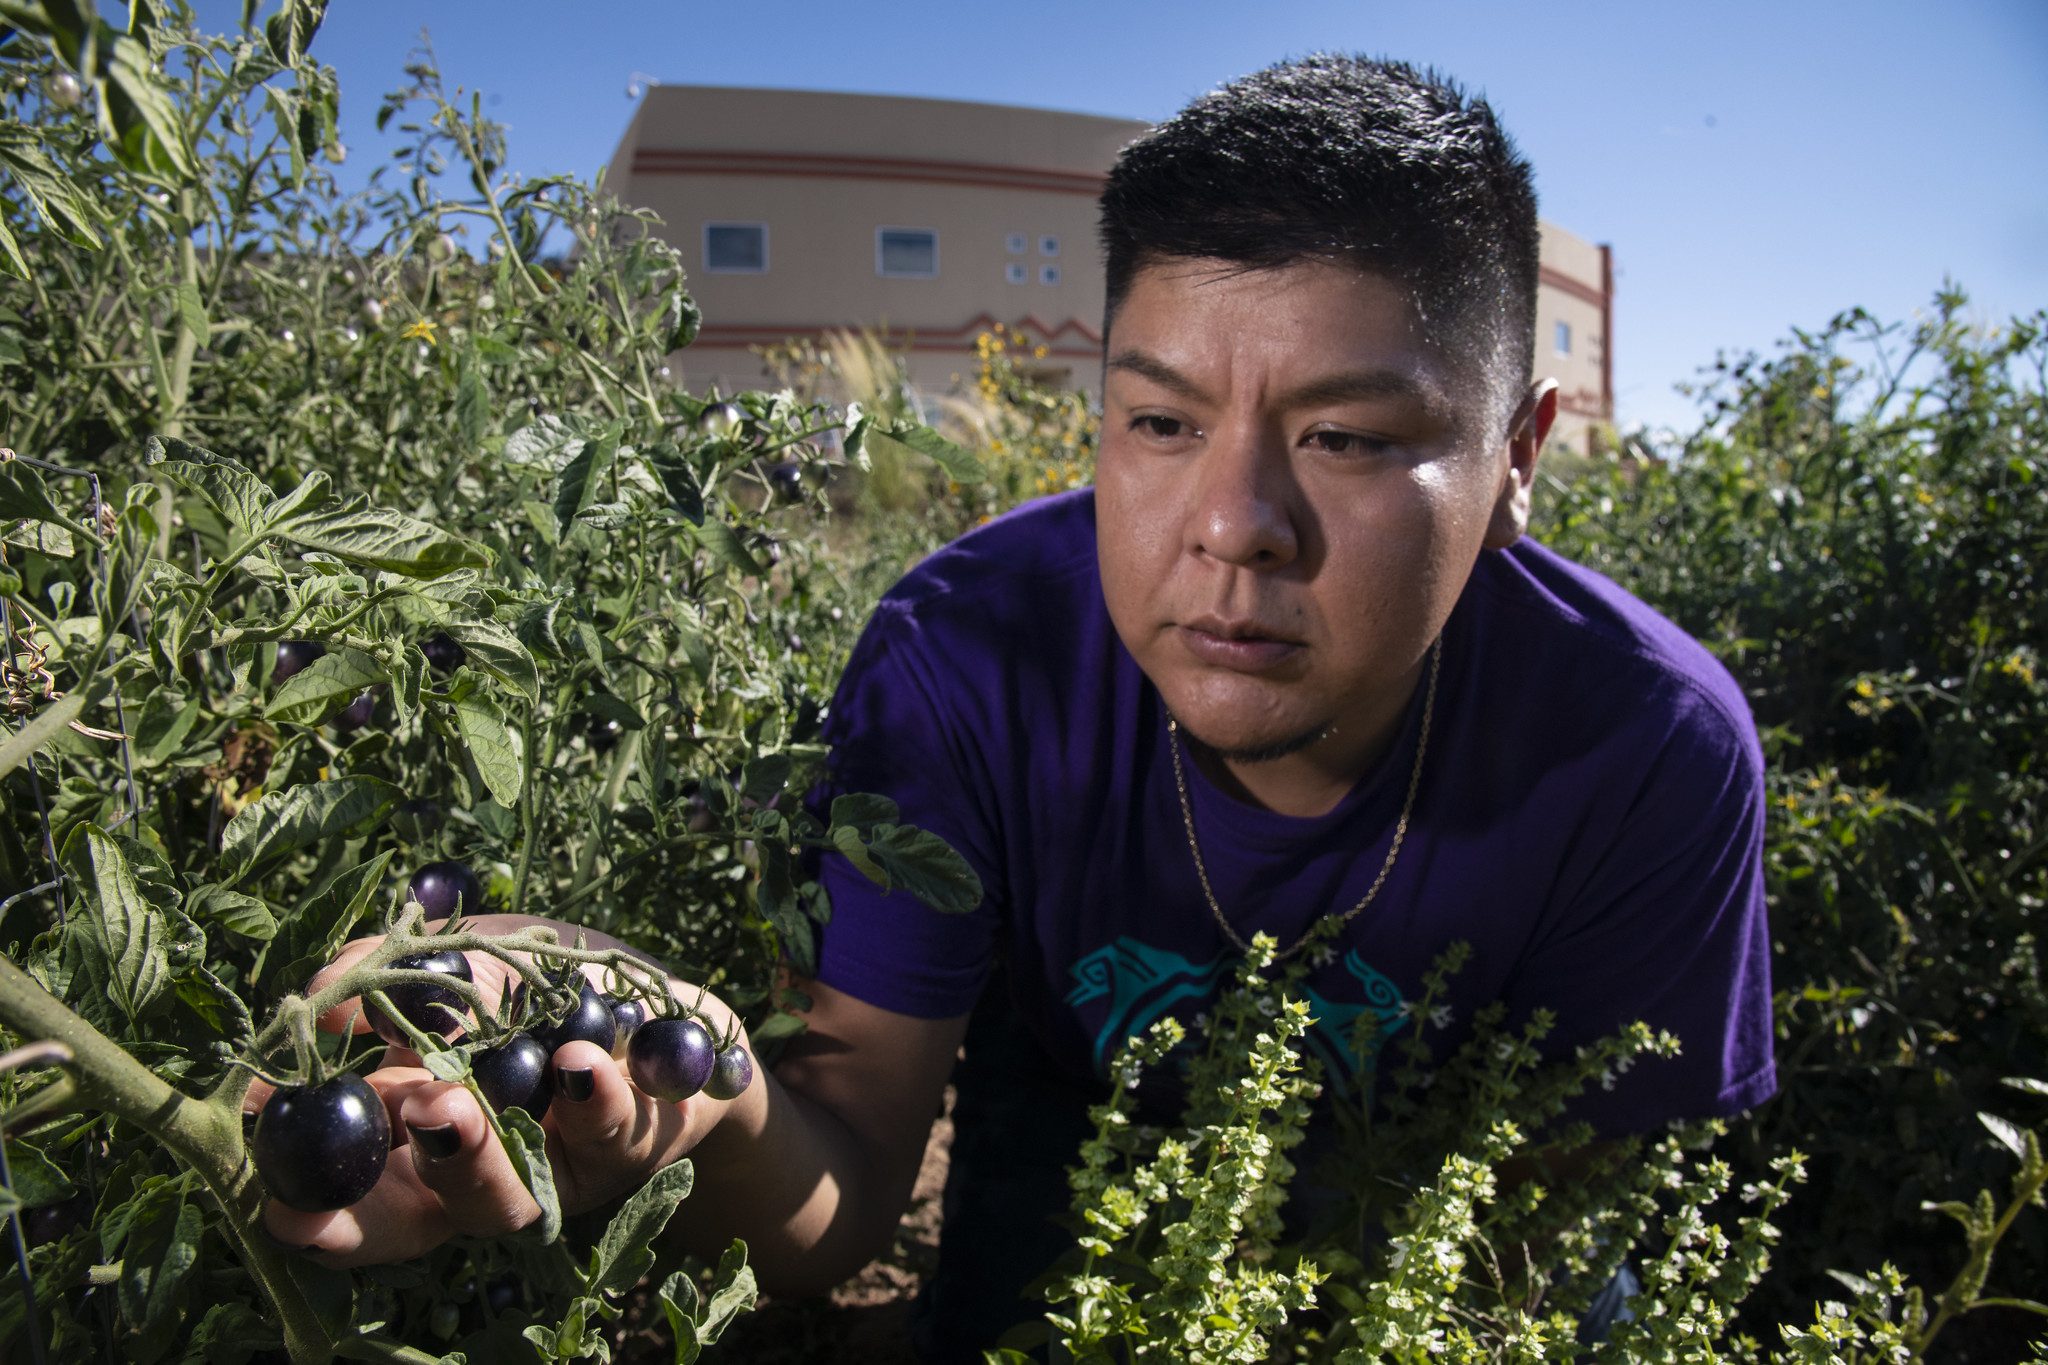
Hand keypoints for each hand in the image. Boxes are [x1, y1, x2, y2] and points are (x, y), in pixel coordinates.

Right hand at [245, 915, 756, 1266]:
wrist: (661, 1000)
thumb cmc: (537, 984)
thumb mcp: (458, 960)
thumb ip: (387, 977)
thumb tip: (324, 1002)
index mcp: (415, 1143)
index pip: (356, 1200)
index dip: (321, 1218)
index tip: (286, 1212)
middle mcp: (482, 1174)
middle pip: (428, 1214)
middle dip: (394, 1187)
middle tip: (393, 1126)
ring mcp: (558, 1170)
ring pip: (512, 1196)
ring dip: (480, 1153)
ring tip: (458, 1102)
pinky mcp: (633, 1145)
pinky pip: (613, 1133)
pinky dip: (593, 1099)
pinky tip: (578, 1066)